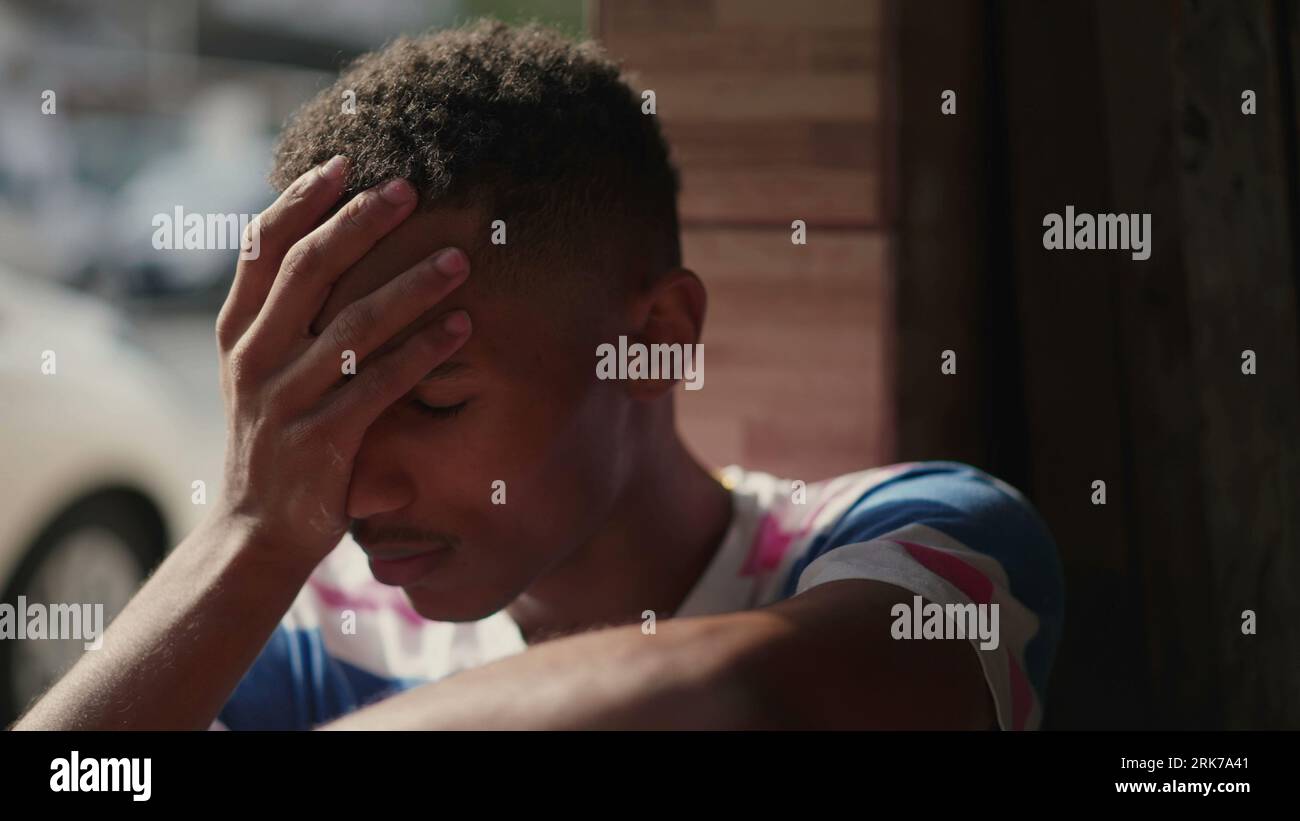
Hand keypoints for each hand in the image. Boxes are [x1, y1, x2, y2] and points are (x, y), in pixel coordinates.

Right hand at [212, 157, 470, 563]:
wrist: (254, 535)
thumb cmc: (275, 444)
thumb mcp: (262, 376)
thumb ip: (285, 320)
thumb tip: (328, 246)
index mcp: (239, 335)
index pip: (260, 249)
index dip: (301, 202)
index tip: (344, 163)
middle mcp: (256, 360)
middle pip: (308, 271)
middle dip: (360, 222)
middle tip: (409, 187)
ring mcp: (285, 402)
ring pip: (353, 326)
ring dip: (412, 286)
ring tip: (461, 260)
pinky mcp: (322, 443)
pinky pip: (380, 386)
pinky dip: (423, 353)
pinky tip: (463, 328)